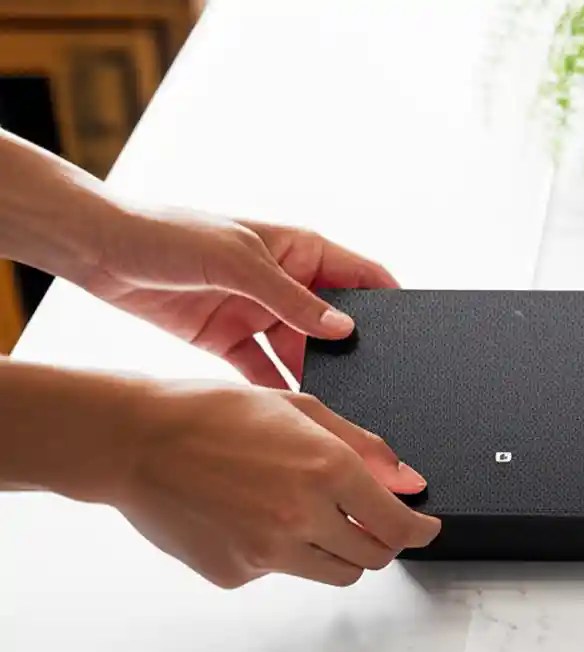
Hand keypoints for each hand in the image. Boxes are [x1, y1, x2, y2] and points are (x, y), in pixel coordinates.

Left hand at [82, 206, 396, 387]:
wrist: (100, 251)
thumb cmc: (170, 234)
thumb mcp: (238, 262)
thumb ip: (292, 299)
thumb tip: (343, 330)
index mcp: (301, 250)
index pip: (363, 277)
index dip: (390, 303)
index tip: (412, 337)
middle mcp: (286, 282)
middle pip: (334, 323)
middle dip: (352, 352)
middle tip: (372, 384)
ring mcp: (260, 313)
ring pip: (302, 353)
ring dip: (315, 376)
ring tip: (334, 406)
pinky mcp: (231, 340)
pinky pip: (266, 372)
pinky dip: (277, 391)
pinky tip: (290, 414)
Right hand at [119, 383, 440, 587]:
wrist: (136, 440)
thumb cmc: (212, 413)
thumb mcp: (301, 409)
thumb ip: (366, 448)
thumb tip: (410, 482)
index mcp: (327, 469)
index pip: (398, 524)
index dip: (420, 530)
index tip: (426, 528)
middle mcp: (303, 516)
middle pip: (373, 557)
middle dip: (380, 540)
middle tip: (369, 520)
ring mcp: (268, 552)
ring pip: (334, 573)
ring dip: (339, 551)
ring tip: (309, 514)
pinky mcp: (237, 573)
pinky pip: (281, 572)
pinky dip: (281, 551)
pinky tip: (253, 515)